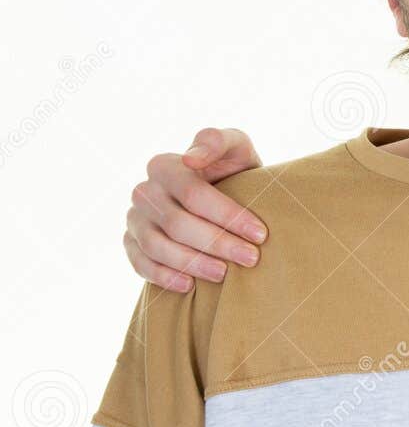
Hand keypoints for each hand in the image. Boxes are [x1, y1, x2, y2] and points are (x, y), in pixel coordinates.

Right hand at [125, 127, 266, 291]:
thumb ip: (219, 141)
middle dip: (218, 243)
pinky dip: (163, 276)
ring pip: (158, 246)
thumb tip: (191, 159)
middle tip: (251, 258)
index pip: (193, 195)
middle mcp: (144, 192)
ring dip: (193, 263)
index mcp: (164, 166)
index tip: (260, 233)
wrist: (225, 197)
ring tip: (225, 274)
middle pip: (177, 223)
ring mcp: (134, 219)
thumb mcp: (236, 149)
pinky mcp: (131, 243)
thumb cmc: (233, 172)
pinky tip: (189, 285)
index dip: (228, 215)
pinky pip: (139, 263)